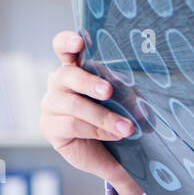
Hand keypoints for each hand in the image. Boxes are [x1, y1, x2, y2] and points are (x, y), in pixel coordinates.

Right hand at [39, 31, 142, 194]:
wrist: (104, 153)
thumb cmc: (115, 118)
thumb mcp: (127, 104)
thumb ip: (130, 97)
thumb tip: (143, 105)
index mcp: (77, 67)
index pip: (63, 48)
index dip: (68, 42)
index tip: (80, 41)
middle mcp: (60, 82)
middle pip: (68, 75)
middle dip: (89, 82)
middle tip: (108, 91)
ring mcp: (52, 103)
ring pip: (73, 104)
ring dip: (103, 117)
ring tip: (126, 128)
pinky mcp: (50, 126)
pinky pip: (72, 125)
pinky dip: (97, 130)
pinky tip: (114, 136)